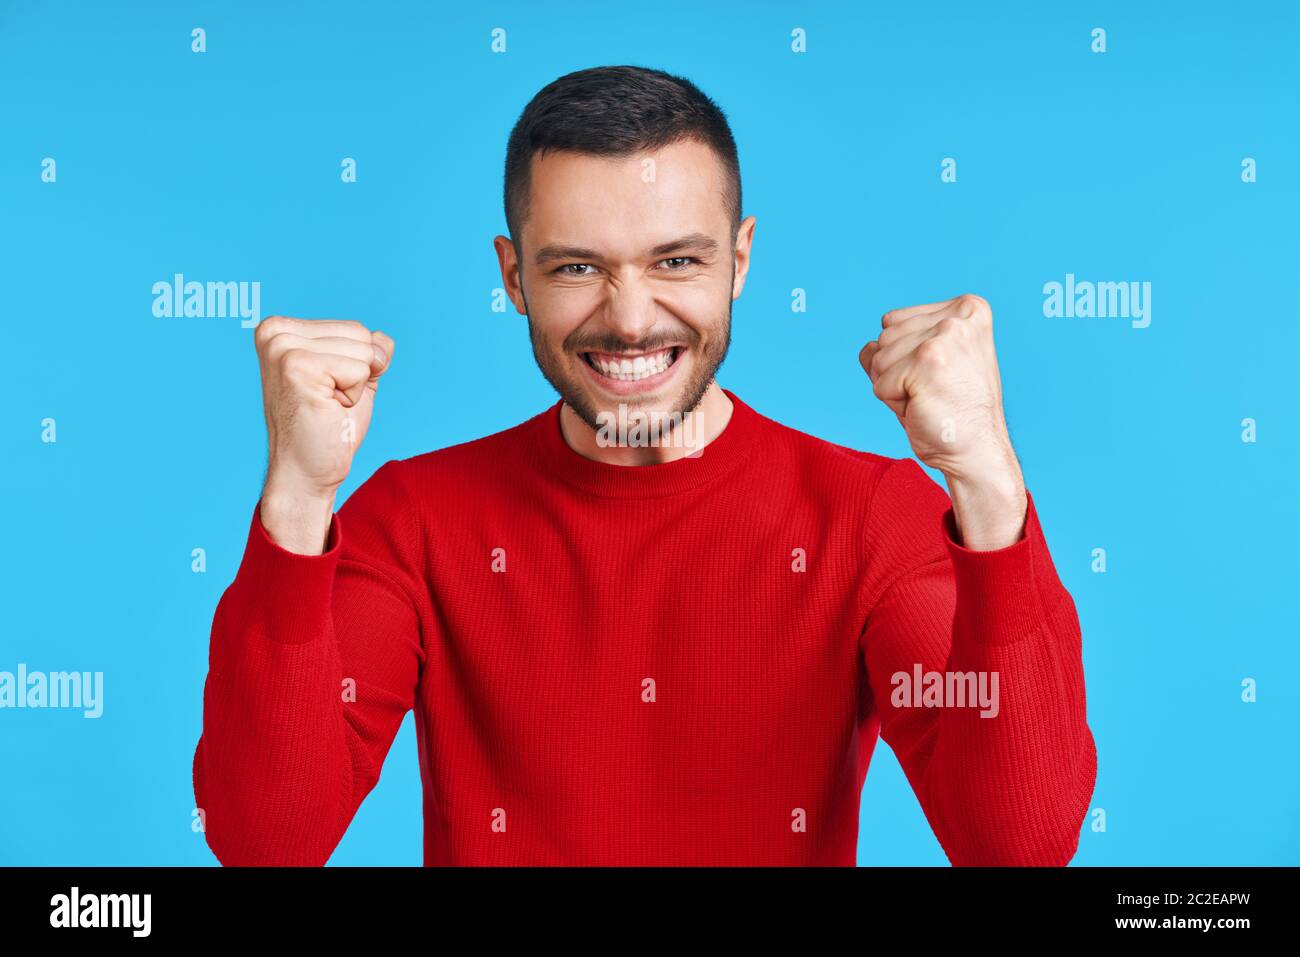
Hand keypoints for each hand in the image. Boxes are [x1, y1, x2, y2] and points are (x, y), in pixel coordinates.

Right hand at [253, 316, 394, 549]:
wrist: (306, 473)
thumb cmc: (327, 429)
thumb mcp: (354, 379)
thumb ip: (369, 352)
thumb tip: (383, 338)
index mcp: (280, 330)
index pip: (355, 329)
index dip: (357, 367)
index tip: (327, 392)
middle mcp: (275, 333)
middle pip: (361, 334)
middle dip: (359, 375)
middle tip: (328, 403)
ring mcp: (283, 348)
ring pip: (364, 351)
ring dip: (356, 387)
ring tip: (326, 406)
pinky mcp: (296, 367)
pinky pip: (360, 369)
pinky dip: (354, 396)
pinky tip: (328, 410)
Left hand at [860, 294, 1025, 547]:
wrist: (978, 451)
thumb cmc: (953, 412)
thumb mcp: (926, 367)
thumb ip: (897, 347)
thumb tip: (867, 347)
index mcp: (967, 308)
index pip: (893, 321)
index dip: (903, 358)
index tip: (939, 376)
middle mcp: (959, 316)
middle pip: (884, 337)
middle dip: (896, 372)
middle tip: (933, 392)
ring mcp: (945, 335)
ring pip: (879, 358)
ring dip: (894, 387)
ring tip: (929, 400)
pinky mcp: (928, 359)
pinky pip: (880, 383)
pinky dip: (894, 403)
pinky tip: (925, 409)